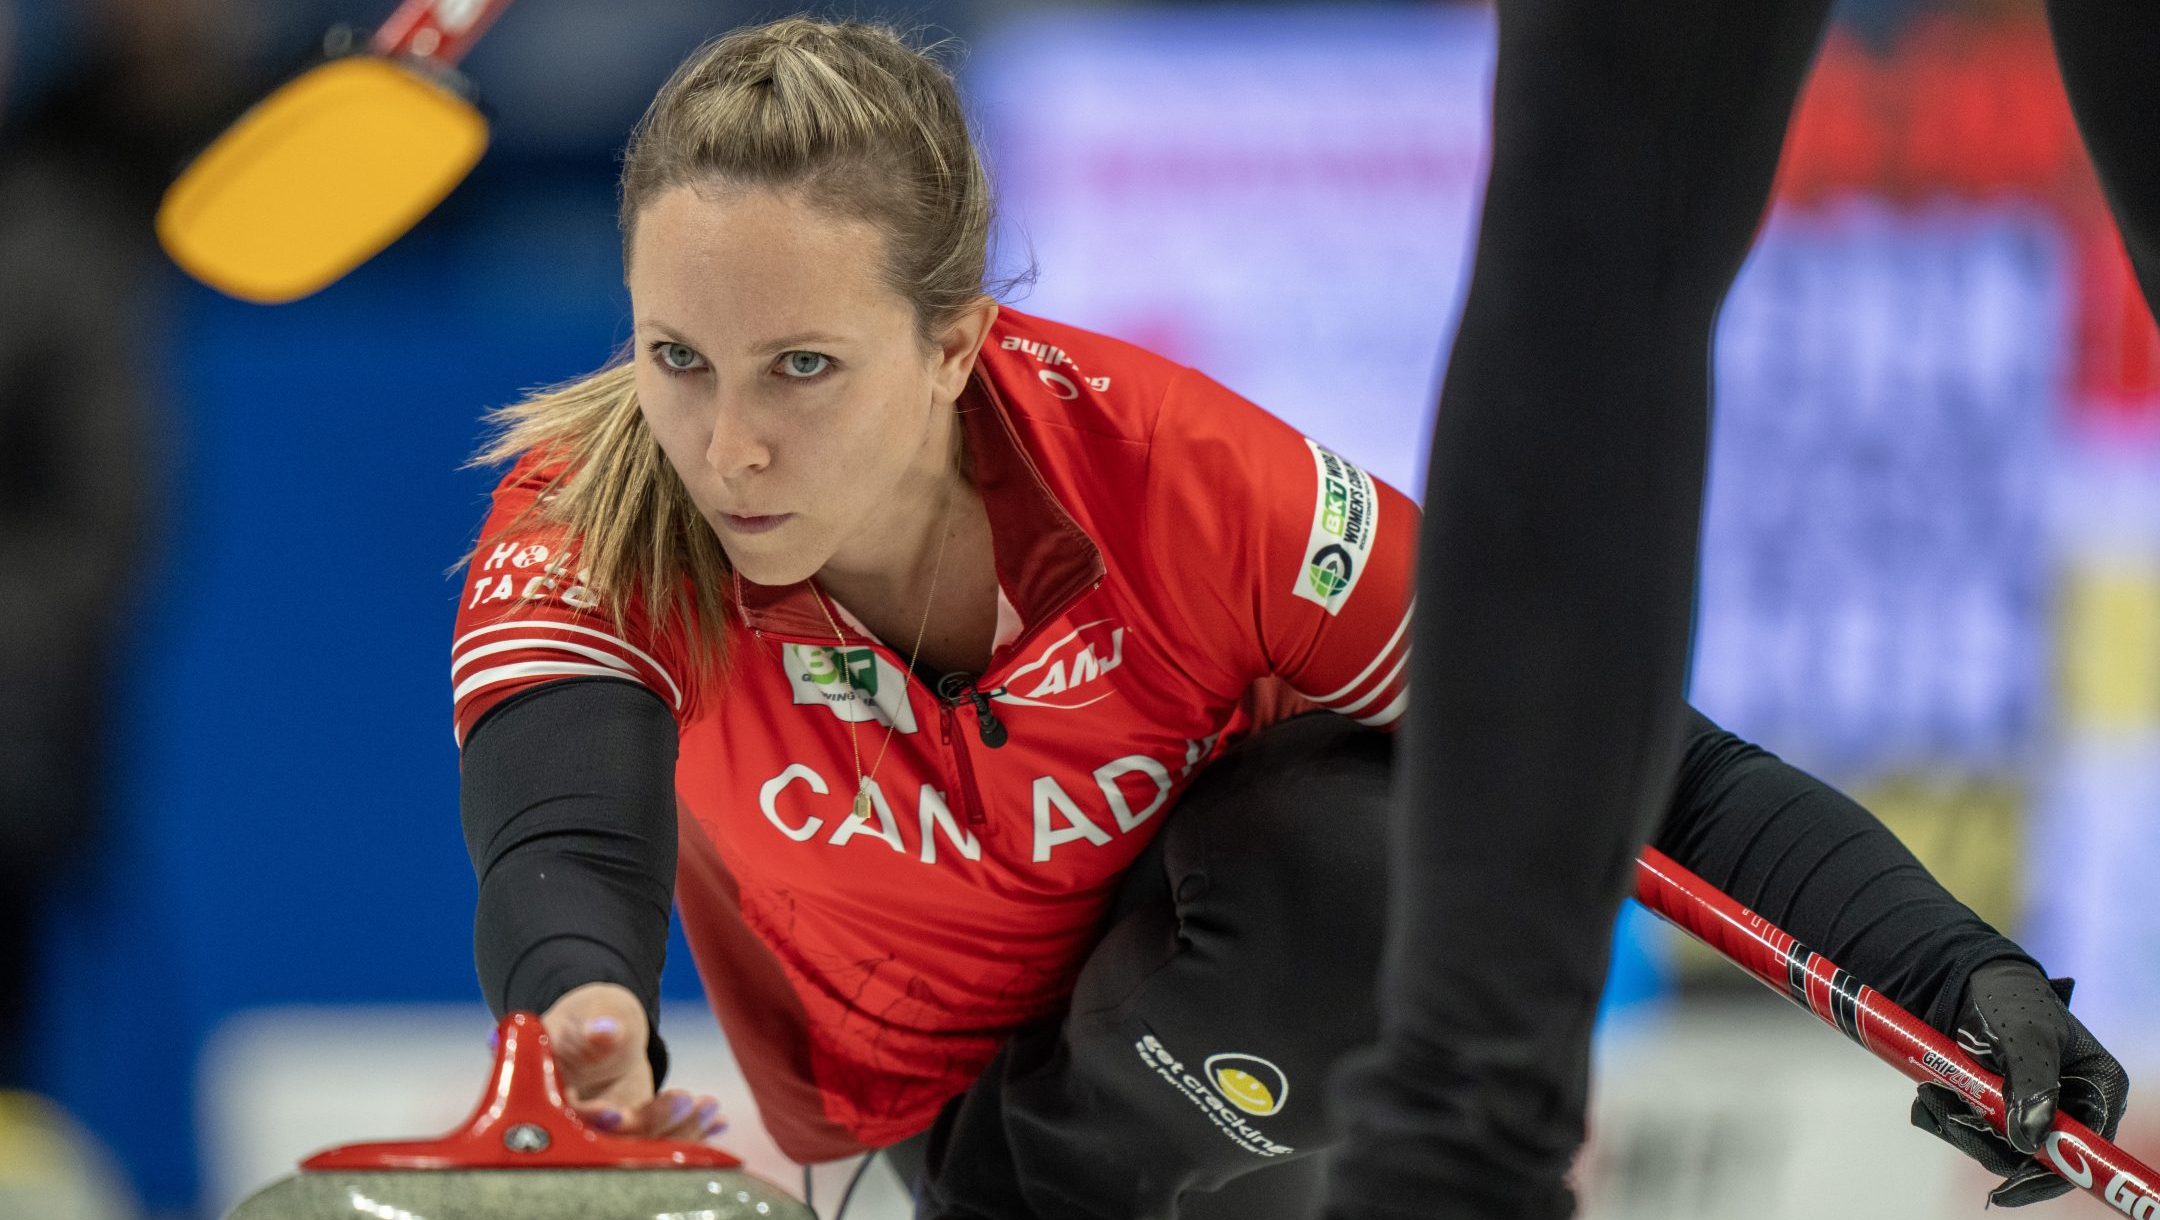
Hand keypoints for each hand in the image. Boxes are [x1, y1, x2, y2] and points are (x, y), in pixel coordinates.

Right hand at [538, 982, 726, 1141]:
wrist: (605, 1027)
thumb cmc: (589, 1015)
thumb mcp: (587, 1013)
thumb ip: (591, 1025)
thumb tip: (603, 1031)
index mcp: (543, 1097)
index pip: (560, 1119)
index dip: (589, 1120)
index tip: (616, 1113)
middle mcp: (569, 1126)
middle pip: (604, 1140)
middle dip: (647, 1126)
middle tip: (686, 1100)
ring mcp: (601, 1138)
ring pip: (637, 1147)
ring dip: (676, 1131)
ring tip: (709, 1105)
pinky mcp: (630, 1141)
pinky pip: (658, 1143)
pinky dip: (687, 1134)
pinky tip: (717, 1121)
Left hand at [1910, 959, 2130, 1206]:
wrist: (1963, 978)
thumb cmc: (2007, 998)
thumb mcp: (2024, 1036)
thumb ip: (2033, 1086)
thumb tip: (2031, 1139)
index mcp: (2098, 1087)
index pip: (2088, 1148)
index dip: (2054, 1172)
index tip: (2011, 1184)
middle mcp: (2070, 1105)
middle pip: (2037, 1155)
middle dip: (1988, 1142)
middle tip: (1951, 1118)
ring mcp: (2032, 1108)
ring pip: (1998, 1146)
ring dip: (1960, 1126)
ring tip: (1932, 1092)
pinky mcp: (1997, 1107)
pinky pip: (1974, 1130)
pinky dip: (1948, 1117)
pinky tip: (1929, 1093)